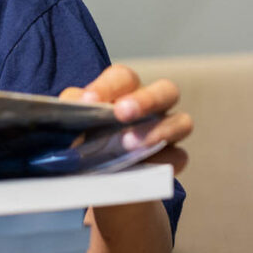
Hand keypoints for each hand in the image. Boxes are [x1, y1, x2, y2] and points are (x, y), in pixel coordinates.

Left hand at [61, 64, 192, 174]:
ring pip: (182, 122)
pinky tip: (142, 167)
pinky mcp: (172, 158)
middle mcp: (153, 106)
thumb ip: (71, 109)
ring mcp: (167, 130)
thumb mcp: (72, 120)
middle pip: (166, 90)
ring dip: (158, 131)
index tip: (89, 100)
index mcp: (126, 89)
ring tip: (129, 145)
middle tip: (122, 113)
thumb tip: (70, 110)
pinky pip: (178, 157)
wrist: (94, 174)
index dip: (108, 86)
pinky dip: (162, 161)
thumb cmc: (85, 136)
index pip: (124, 77)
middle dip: (145, 100)